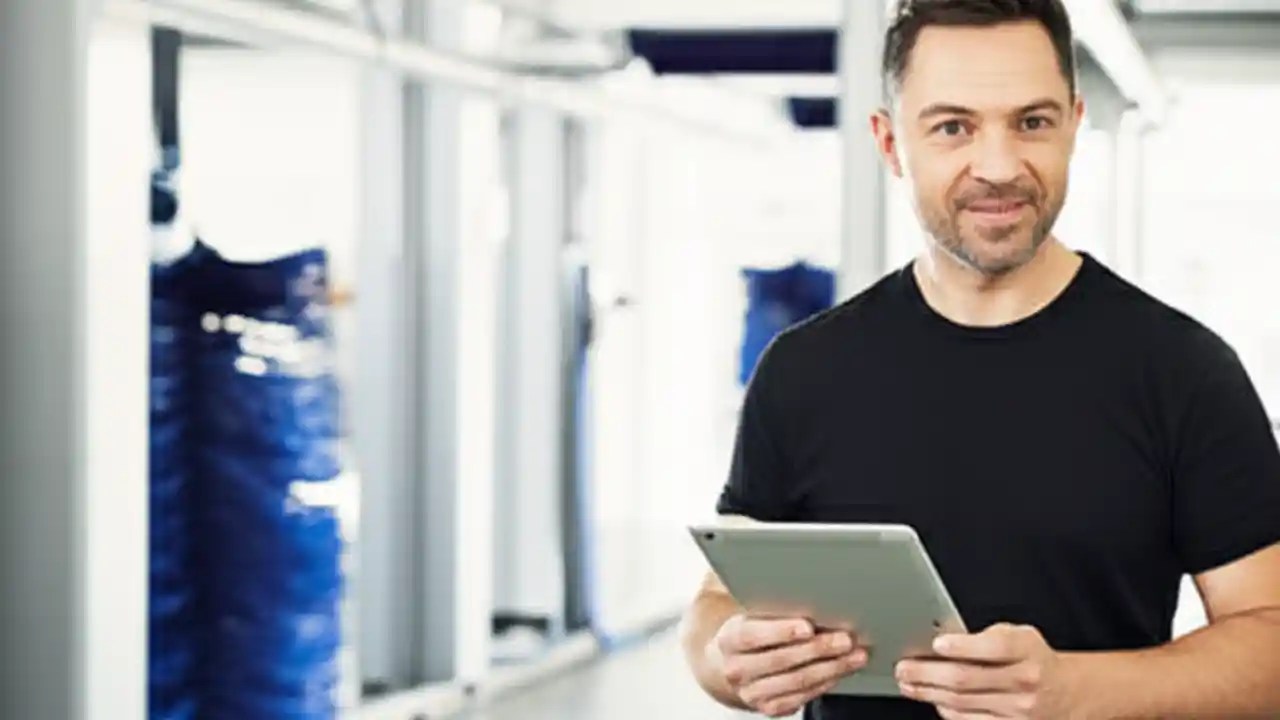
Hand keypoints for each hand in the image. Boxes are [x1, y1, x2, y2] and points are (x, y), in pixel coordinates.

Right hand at [711, 614, 868, 717]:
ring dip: (831, 667)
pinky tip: (840, 670)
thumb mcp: (753, 616)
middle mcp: (737, 669)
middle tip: (845, 638)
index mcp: (729, 640)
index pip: (752, 635)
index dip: (781, 631)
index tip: (807, 626)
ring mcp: (752, 692)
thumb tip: (812, 602)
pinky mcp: (769, 708)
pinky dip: (826, 682)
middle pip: (781, 660)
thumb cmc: (751, 633)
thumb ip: (774, 610)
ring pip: (797, 681)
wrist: (734, 665)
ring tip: (855, 655)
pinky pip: (803, 697)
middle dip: (818, 648)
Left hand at [894, 623, 1067, 718]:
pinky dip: (947, 712)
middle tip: (904, 668)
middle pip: (967, 679)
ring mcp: (1019, 710)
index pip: (994, 647)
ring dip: (929, 693)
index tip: (938, 643)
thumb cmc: (1034, 659)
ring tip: (909, 684)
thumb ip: (988, 637)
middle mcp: (1024, 681)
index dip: (963, 646)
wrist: (1067, 694)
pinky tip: (934, 701)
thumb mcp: (1020, 636)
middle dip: (928, 673)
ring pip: (963, 703)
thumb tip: (946, 641)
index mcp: (1027, 650)